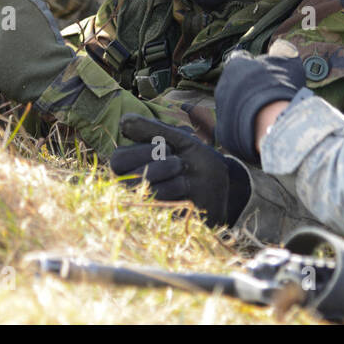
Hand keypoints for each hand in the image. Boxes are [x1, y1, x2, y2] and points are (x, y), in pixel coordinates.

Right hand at [109, 115, 249, 227]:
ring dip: (173, 179)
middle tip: (178, 161)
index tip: (163, 146)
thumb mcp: (178, 140)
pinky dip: (179, 195)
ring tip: (185, 177)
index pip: (117, 160)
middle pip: (130, 177)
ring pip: (148, 192)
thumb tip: (123, 120)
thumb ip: (151, 129)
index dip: (140, 152)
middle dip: (160, 165)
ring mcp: (146, 208)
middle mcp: (133, 189)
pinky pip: (161, 209)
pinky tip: (189, 193)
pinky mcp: (161, 223)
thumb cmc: (197, 161)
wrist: (225, 189)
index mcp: (132, 167)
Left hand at [214, 50, 306, 163]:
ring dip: (245, 108)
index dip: (252, 66)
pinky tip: (259, 128)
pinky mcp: (223, 130)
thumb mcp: (288, 63)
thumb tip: (279, 45)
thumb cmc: (280, 88)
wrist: (272, 123)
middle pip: (235, 85)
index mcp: (235, 66)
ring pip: (233, 105)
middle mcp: (223, 86)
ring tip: (265, 115)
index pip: (240, 61)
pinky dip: (244, 127)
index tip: (264, 73)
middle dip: (248, 89)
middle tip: (267, 96)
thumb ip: (282, 52)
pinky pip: (233, 126)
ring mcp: (221, 109)